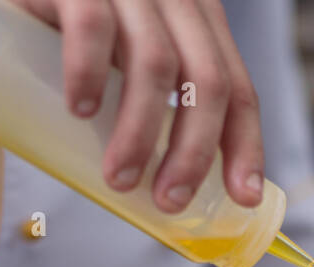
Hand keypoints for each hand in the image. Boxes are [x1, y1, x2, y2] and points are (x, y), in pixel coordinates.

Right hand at [6, 0, 264, 211]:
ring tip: (119, 179)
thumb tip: (161, 187)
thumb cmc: (67, 22)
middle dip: (195, 153)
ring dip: (140, 134)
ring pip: (154, 64)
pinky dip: (89, 74)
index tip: (242, 197)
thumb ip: (145, 98)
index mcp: (196, 20)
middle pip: (206, 82)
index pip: (237, 86)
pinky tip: (80, 109)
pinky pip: (91, 26)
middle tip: (169, 200)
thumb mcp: (124, 53)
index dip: (246, 145)